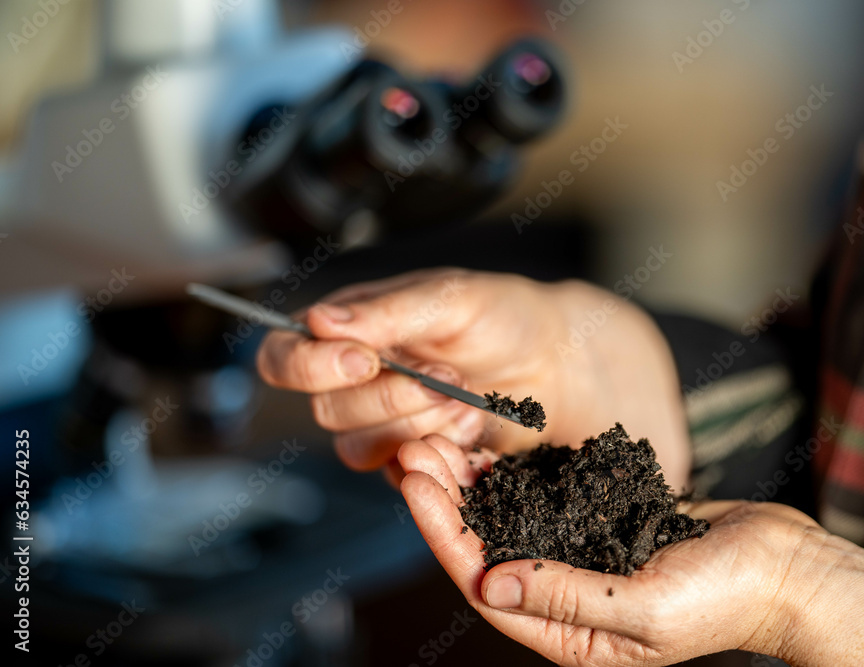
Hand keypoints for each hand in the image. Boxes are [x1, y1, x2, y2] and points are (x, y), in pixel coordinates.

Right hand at [256, 268, 691, 486]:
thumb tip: (317, 319)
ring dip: (418, 421)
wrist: (555, 362)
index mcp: (349, 329)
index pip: (283, 357)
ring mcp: (381, 423)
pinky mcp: (413, 456)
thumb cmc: (503, 315)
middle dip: (392, 395)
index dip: (309, 366)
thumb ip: (386, 312)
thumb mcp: (451, 298)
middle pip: (325, 410)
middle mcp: (354, 378)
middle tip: (445, 372)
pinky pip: (400, 471)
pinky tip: (470, 424)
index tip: (365, 360)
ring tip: (463, 394)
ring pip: (358, 447)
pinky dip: (439, 448)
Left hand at [397, 433, 863, 665]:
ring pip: (508, 519)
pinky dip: (515, 473)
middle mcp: (564, 596)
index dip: (443, 533)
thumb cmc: (726, 598)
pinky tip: (492, 443)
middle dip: (446, 499)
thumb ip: (566, 596)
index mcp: (568, 631)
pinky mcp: (599, 524)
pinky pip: (543, 498)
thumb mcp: (644, 609)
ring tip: (438, 436)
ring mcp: (580, 556)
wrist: (784, 568)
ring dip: (471, 481)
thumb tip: (486, 586)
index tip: (414, 485)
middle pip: (485, 546)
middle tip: (413, 446)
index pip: (483, 582)